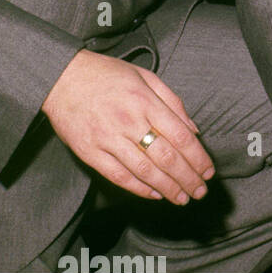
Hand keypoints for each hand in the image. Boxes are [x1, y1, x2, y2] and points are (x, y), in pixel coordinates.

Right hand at [42, 50, 213, 204]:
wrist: (62, 78)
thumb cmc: (108, 74)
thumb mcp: (146, 76)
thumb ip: (172, 102)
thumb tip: (193, 130)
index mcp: (146, 101)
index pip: (180, 136)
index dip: (197, 158)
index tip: (208, 171)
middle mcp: (129, 122)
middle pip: (166, 158)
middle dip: (187, 178)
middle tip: (200, 192)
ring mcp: (108, 139)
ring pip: (144, 171)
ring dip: (167, 188)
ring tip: (182, 198)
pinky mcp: (90, 153)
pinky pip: (118, 176)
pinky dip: (138, 188)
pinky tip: (154, 194)